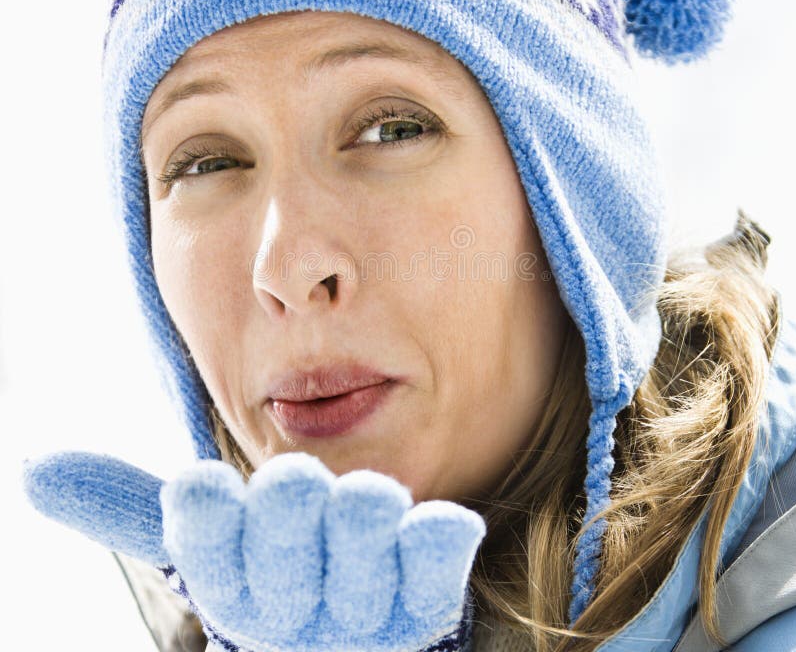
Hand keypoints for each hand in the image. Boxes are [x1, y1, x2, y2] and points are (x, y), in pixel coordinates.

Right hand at [23, 450, 485, 651]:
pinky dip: (437, 552)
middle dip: (288, 520)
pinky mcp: (419, 598)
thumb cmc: (266, 566)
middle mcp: (294, 598)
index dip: (205, 524)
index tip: (199, 486)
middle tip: (294, 481)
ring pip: (359, 568)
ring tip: (371, 499)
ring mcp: (361, 603)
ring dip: (363, 532)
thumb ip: (129, 505)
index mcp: (234, 577)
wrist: (342, 629)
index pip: (210, 552)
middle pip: (285, 560)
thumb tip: (36, 468)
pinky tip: (451, 525)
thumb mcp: (200, 535)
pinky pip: (430, 579)